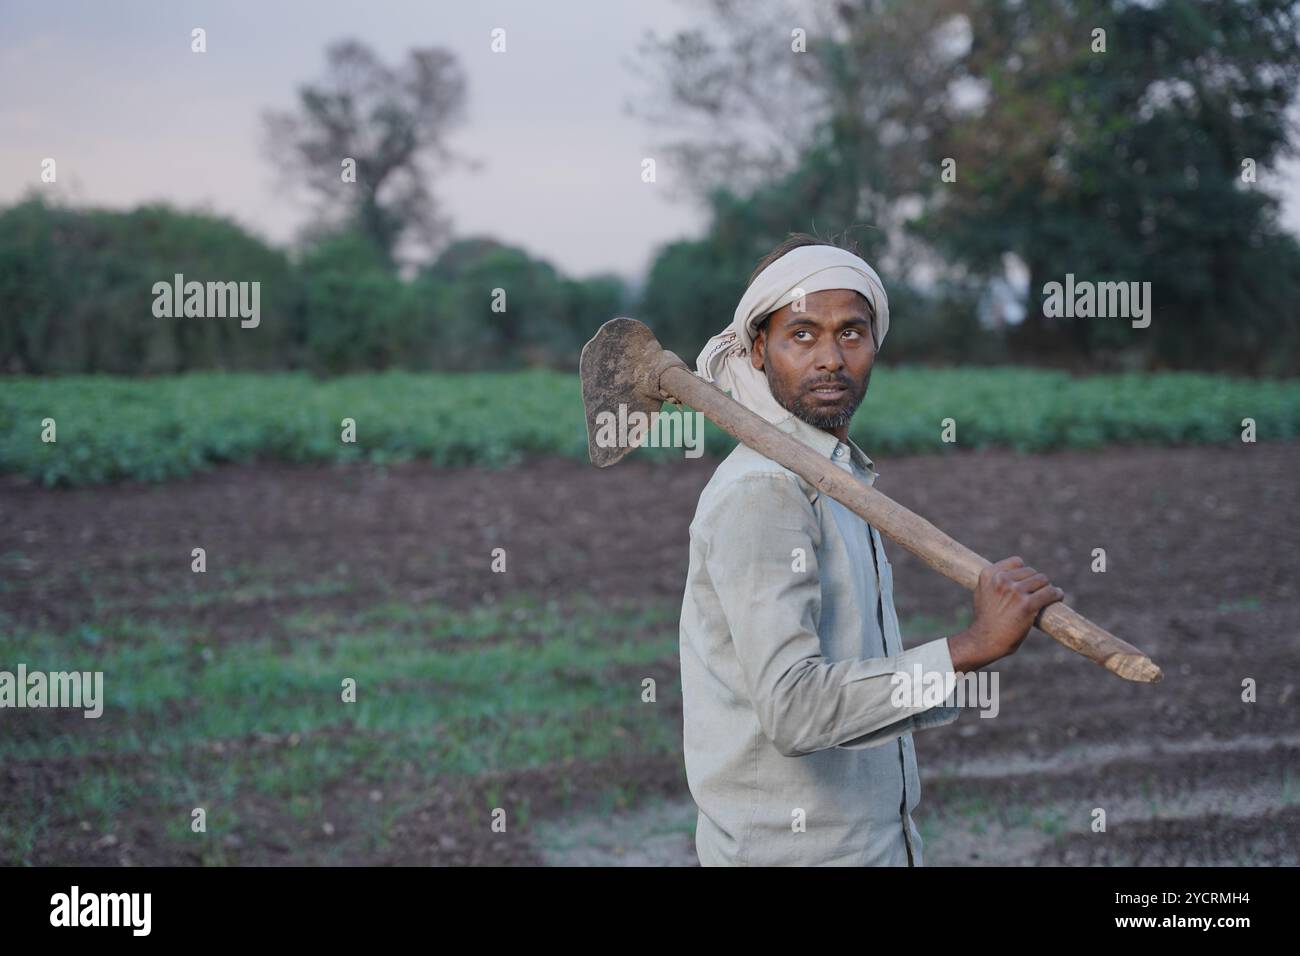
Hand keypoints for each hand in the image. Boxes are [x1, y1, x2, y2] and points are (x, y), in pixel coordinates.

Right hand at [947, 556, 1063, 671]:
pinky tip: (1058, 596)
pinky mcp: (1027, 604)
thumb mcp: (982, 592)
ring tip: (1048, 596)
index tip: (1026, 584)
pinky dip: (1056, 594)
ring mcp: (1014, 591)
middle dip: (1036, 582)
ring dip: (1046, 588)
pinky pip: (1049, 592)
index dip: (1024, 573)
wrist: (985, 640)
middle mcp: (1001, 580)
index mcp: (989, 574)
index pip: (1017, 562)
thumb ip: (994, 581)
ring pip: (1042, 580)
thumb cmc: (985, 619)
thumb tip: (1010, 572)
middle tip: (1037, 594)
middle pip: (1031, 571)